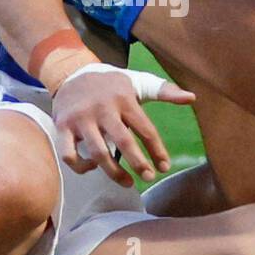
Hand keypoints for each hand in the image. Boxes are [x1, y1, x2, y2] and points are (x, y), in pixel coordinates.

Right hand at [52, 70, 195, 186]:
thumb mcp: (137, 83)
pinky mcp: (62, 126)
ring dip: (114, 172)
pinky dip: (81, 167)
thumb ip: (164, 91)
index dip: (157, 151)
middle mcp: (103, 109)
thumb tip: (192, 98)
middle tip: (149, 177)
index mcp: (124, 99)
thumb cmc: (111, 84)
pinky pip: (69, 155)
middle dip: (139, 163)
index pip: (146, 129)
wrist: (71, 72)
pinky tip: (93, 168)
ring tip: (127, 182)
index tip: (164, 167)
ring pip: (98, 152)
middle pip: (123, 141)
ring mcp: (81, 118)